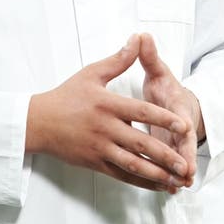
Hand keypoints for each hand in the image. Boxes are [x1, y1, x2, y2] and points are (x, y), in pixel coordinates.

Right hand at [26, 34, 192, 192]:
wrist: (38, 122)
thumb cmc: (66, 96)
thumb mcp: (91, 73)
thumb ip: (118, 60)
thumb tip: (137, 39)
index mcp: (108, 104)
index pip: (142, 112)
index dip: (164, 119)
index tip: (183, 126)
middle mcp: (105, 128)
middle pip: (140, 143)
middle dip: (165, 155)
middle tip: (185, 163)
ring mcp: (100, 148)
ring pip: (133, 164)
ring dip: (156, 174)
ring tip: (176, 179)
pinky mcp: (95, 162)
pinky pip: (121, 175)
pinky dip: (141, 181)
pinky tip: (156, 184)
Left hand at [139, 32, 204, 187]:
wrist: (180, 106)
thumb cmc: (168, 90)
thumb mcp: (160, 72)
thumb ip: (149, 57)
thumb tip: (142, 35)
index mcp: (178, 107)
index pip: (181, 113)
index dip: (182, 122)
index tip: (184, 128)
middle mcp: (181, 128)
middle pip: (184, 143)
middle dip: (185, 156)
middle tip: (185, 170)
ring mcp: (176, 144)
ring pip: (178, 160)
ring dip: (178, 172)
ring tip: (177, 187)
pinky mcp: (170, 155)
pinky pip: (169, 169)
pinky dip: (169, 179)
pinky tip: (168, 191)